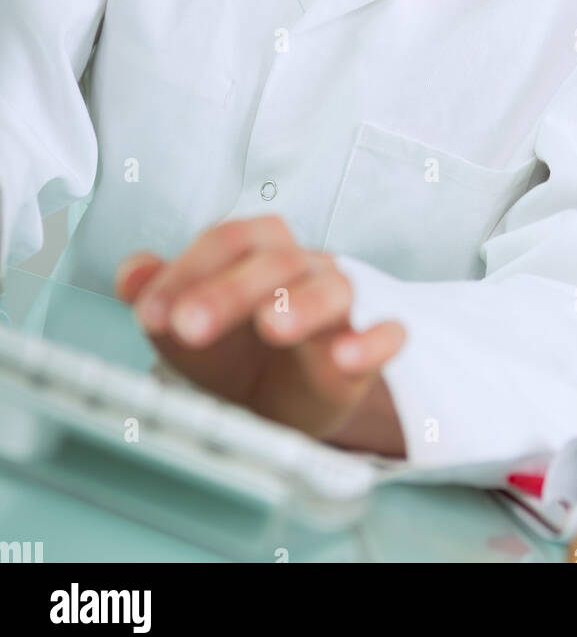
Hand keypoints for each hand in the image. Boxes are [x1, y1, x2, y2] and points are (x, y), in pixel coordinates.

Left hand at [114, 217, 406, 446]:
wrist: (282, 396)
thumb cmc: (235, 347)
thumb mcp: (187, 323)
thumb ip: (160, 292)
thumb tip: (131, 273)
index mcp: (258, 250)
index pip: (227, 240)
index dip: (187, 272)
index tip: (151, 314)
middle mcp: (302, 267)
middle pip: (275, 260)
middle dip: (229, 291)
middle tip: (188, 327)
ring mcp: (339, 307)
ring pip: (333, 288)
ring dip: (304, 303)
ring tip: (273, 326)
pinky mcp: (367, 349)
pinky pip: (385, 335)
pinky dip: (373, 342)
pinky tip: (347, 357)